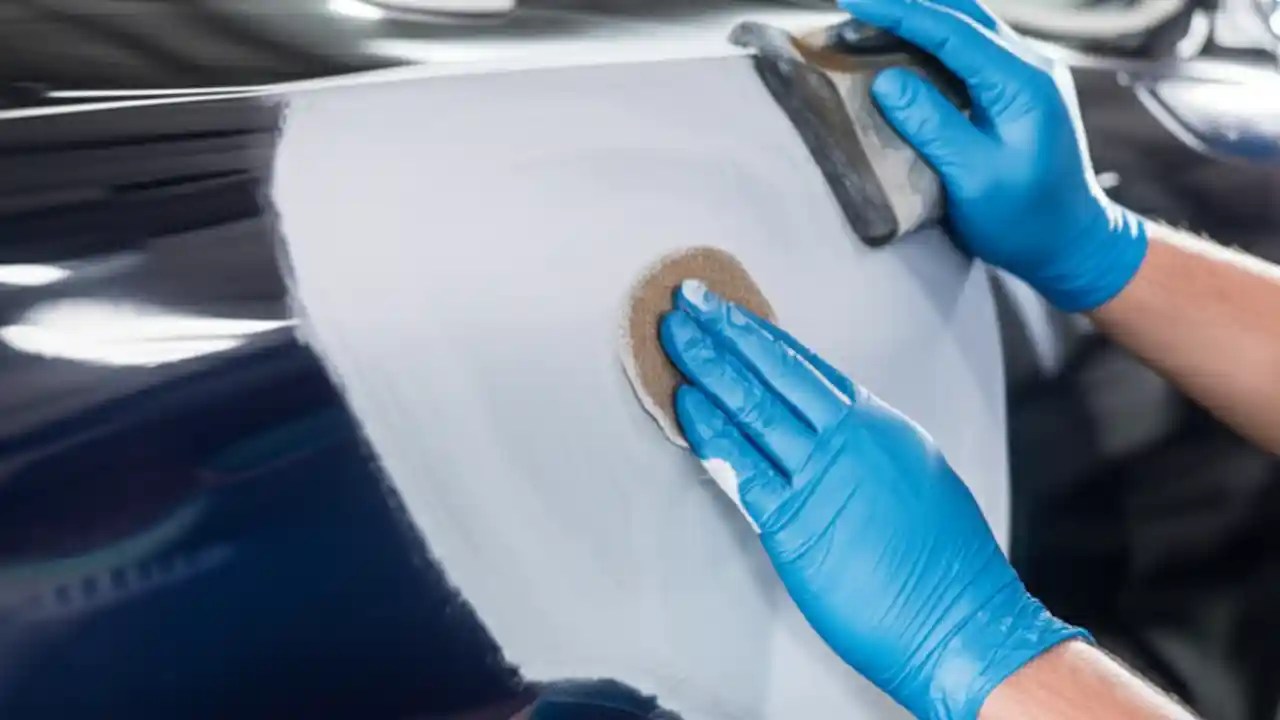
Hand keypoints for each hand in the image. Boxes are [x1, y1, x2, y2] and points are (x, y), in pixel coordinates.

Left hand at [660, 280, 1086, 719]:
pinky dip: (712, 433)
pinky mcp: (797, 526)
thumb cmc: (948, 564)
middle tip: (687, 301)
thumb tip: (832, 427)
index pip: (806, 365)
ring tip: (675, 337)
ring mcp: (822, 479)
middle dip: (725, 331)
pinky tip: (688, 406)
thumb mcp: (917, 476)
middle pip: (775, 372)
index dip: (760, 333)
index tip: (728, 309)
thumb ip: (869, 446)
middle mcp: (851, 440)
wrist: (965, 624)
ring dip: (709, 368)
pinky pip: (743, 469)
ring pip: (754, 408)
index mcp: (880, 424)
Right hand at [840, 0, 1146, 311]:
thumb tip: (886, 79)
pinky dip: (932, 44)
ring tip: (869, 27)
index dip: (900, 11)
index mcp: (1022, 82)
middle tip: (854, 9)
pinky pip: (971, 51)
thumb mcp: (972, 178)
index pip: (953, 29)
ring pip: (967, 27)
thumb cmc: (1024, 220)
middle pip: (963, 12)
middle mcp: (1031, 65)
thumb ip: (931, 125)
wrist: (1071, 242)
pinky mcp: (1018, 91)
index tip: (853, 0)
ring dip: (919, 22)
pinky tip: (904, 54)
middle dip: (907, 7)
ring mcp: (1028, 75)